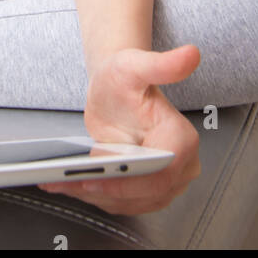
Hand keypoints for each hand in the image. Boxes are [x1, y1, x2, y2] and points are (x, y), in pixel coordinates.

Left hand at [38, 44, 201, 215]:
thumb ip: (161, 65)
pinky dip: (98, 197)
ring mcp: (164, 182)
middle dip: (109, 190)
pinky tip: (73, 185)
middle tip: (75, 181)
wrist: (113, 91)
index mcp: (182, 140)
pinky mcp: (146, 191)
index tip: (100, 176)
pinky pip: (123, 202)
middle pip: (146, 193)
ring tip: (66, 183)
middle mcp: (180, 166)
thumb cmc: (123, 78)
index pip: (161, 173)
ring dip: (98, 195)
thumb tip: (191, 55)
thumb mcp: (135, 66)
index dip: (130, 180)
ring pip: (132, 202)